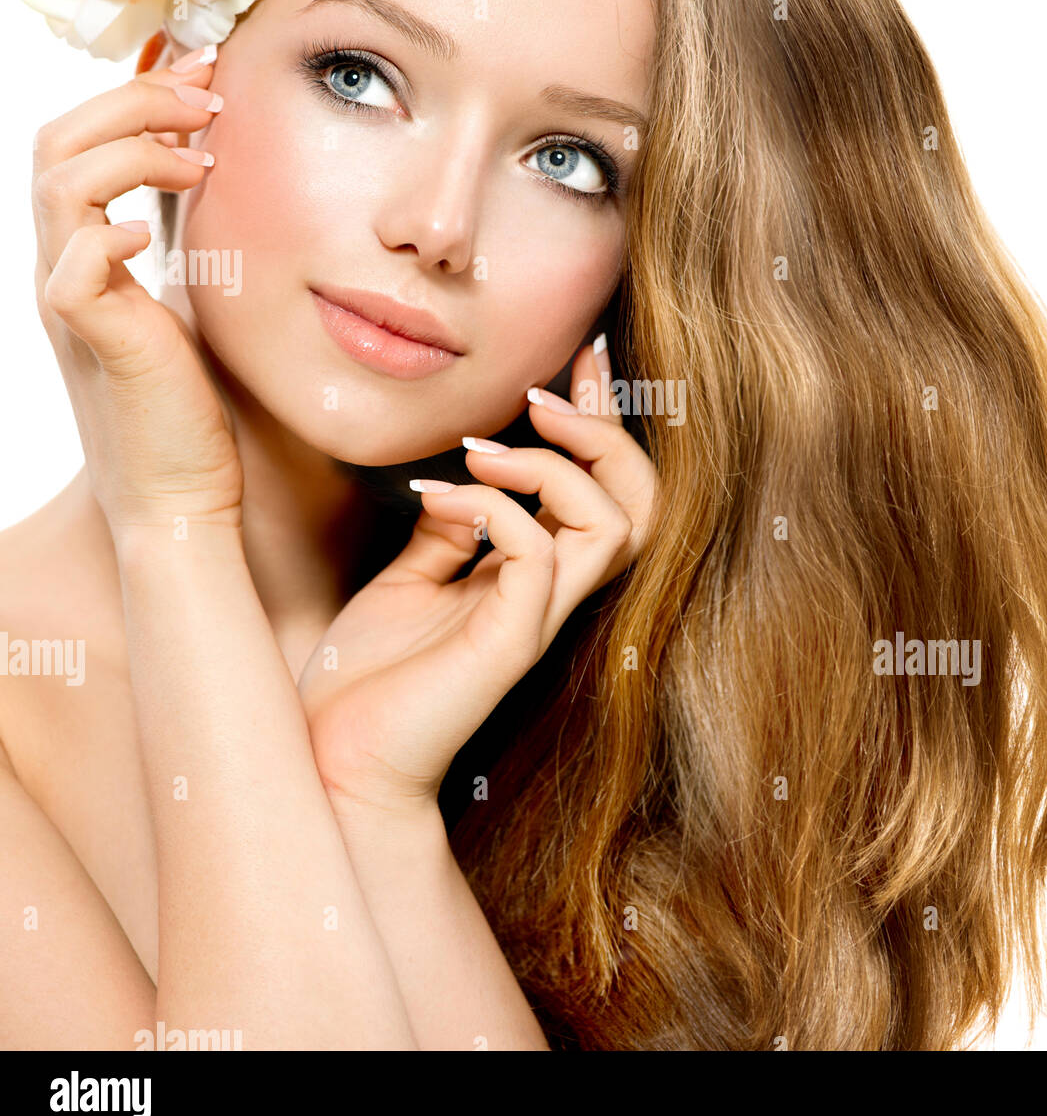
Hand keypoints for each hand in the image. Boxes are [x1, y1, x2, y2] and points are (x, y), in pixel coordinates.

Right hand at [31, 43, 243, 533]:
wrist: (181, 492)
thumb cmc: (190, 401)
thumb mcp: (190, 301)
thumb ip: (184, 243)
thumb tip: (216, 180)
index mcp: (85, 251)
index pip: (80, 141)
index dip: (135, 95)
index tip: (207, 77)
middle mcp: (65, 267)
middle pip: (57, 140)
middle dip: (136, 100)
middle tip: (213, 96)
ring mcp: (72, 304)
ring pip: (58, 183)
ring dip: (133, 148)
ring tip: (204, 157)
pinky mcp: (96, 342)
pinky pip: (72, 270)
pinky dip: (106, 235)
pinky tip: (152, 232)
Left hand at [298, 342, 658, 814]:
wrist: (334, 760)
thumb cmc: (369, 679)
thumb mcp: (408, 580)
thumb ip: (449, 533)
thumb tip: (457, 485)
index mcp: (535, 577)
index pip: (601, 489)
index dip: (603, 419)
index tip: (587, 355)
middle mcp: (552, 595)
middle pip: (643, 506)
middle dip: (606, 436)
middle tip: (543, 395)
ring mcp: (537, 620)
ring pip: (614, 525)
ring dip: (553, 466)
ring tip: (483, 448)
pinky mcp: (510, 643)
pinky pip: (536, 555)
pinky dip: (493, 508)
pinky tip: (435, 499)